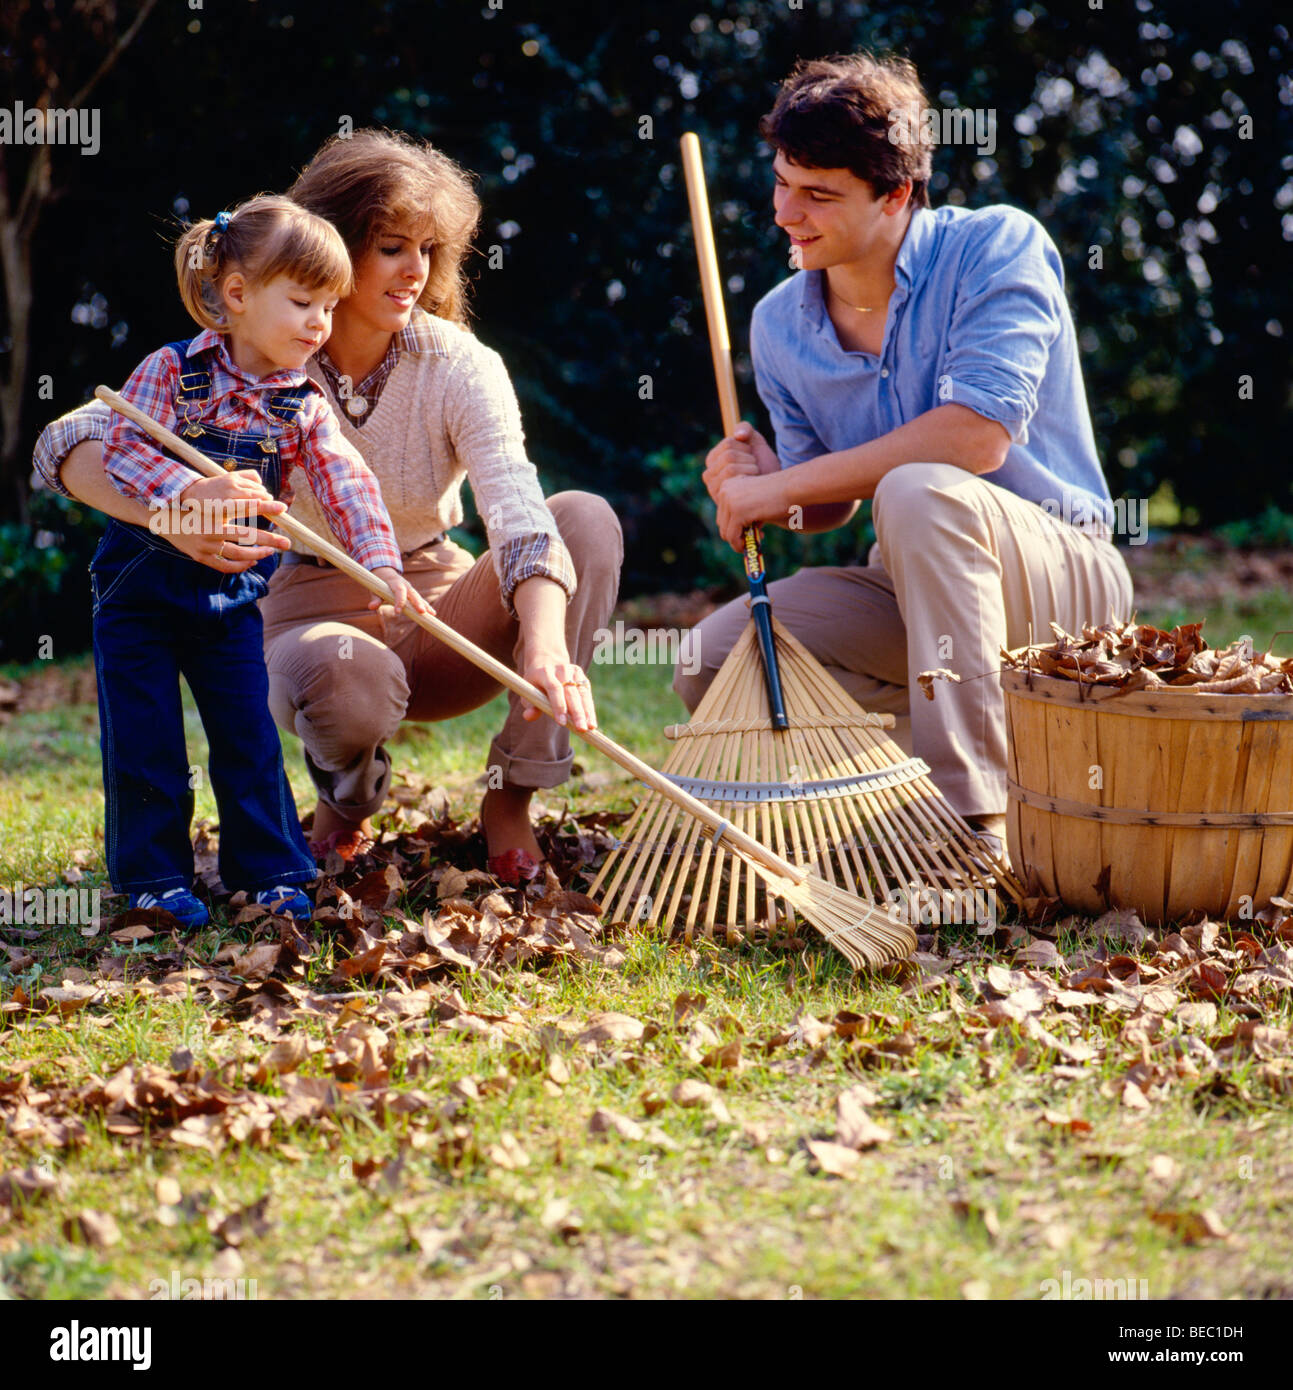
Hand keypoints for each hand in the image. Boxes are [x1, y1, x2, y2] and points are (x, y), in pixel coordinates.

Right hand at [166, 470, 288, 571]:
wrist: (164, 520)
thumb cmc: (195, 509)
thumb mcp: (213, 504)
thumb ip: (234, 506)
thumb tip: (262, 502)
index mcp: (214, 513)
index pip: (245, 511)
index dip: (264, 510)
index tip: (282, 510)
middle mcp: (210, 530)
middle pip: (246, 537)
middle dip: (270, 541)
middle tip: (287, 543)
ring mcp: (205, 546)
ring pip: (237, 555)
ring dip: (257, 555)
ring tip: (270, 552)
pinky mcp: (201, 558)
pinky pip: (225, 566)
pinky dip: (240, 566)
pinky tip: (252, 562)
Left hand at [368, 566, 431, 615]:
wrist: (386, 573)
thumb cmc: (379, 583)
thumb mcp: (375, 590)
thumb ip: (375, 599)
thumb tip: (371, 607)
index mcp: (395, 583)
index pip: (399, 591)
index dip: (399, 601)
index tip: (397, 612)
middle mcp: (405, 585)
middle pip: (412, 594)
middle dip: (417, 603)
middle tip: (421, 612)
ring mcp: (410, 589)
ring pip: (418, 597)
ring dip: (425, 605)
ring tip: (431, 614)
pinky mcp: (412, 593)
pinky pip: (420, 599)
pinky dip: (426, 606)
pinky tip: (432, 613)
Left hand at [521, 649, 596, 730]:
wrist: (546, 661)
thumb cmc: (536, 683)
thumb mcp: (528, 691)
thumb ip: (530, 705)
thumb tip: (529, 716)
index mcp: (545, 672)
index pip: (554, 688)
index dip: (558, 705)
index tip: (562, 723)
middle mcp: (561, 669)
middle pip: (571, 692)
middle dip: (577, 712)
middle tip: (581, 729)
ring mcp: (573, 672)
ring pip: (582, 694)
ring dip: (587, 712)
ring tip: (590, 728)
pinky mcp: (582, 676)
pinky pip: (587, 694)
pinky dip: (589, 709)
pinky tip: (591, 722)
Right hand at [701, 421, 778, 502]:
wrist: (774, 490)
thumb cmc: (763, 466)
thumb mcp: (755, 443)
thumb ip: (745, 429)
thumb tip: (739, 435)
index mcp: (713, 459)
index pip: (728, 443)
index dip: (746, 447)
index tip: (751, 455)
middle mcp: (708, 475)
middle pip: (728, 456)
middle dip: (749, 459)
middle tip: (754, 468)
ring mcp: (713, 490)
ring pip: (731, 469)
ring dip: (750, 470)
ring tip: (754, 476)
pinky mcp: (721, 502)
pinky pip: (734, 484)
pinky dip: (749, 481)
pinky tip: (753, 485)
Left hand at [715, 470, 786, 549]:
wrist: (792, 487)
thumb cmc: (779, 493)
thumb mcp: (755, 500)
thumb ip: (743, 512)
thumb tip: (735, 535)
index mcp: (727, 485)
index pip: (723, 514)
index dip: (735, 527)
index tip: (750, 531)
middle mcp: (724, 491)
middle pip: (722, 524)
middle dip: (737, 536)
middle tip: (754, 539)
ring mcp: (729, 501)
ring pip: (726, 532)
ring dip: (739, 542)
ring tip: (757, 540)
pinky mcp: (737, 512)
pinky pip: (733, 536)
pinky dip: (741, 545)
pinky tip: (757, 540)